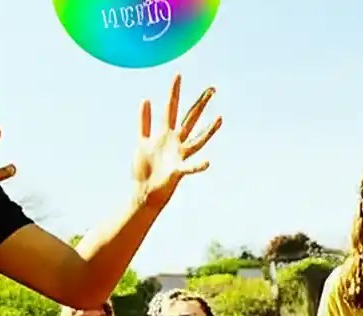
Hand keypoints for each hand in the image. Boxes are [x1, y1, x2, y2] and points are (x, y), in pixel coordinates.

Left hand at [133, 75, 221, 204]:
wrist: (144, 193)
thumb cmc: (144, 168)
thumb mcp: (142, 141)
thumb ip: (144, 122)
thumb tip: (146, 99)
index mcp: (166, 134)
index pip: (170, 108)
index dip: (173, 92)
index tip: (177, 74)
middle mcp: (176, 142)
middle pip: (190, 119)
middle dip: (200, 104)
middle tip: (212, 89)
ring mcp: (179, 156)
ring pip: (198, 140)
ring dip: (209, 131)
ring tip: (220, 119)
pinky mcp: (178, 171)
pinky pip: (190, 168)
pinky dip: (199, 166)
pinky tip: (208, 162)